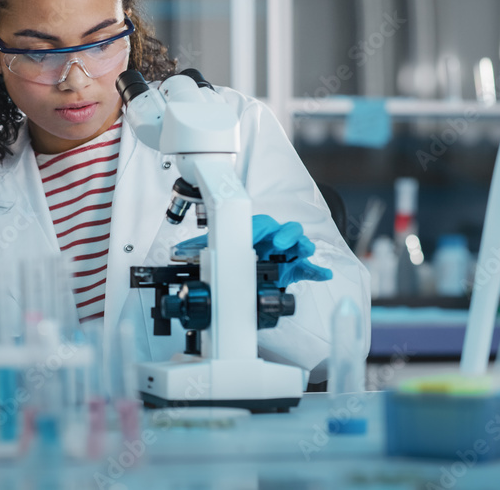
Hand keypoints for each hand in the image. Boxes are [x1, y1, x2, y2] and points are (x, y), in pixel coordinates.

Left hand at [170, 215, 332, 287]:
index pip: (259, 224)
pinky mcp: (295, 268)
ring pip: (301, 242)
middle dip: (285, 235)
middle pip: (286, 228)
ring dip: (302, 246)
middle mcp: (274, 238)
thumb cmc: (239, 252)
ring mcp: (287, 252)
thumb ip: (200, 248)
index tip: (254, 237)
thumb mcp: (218, 249)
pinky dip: (317, 270)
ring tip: (303, 252)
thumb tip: (177, 250)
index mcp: (255, 231)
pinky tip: (323, 274)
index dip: (258, 229)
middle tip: (278, 245)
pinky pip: (309, 268)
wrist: (251, 269)